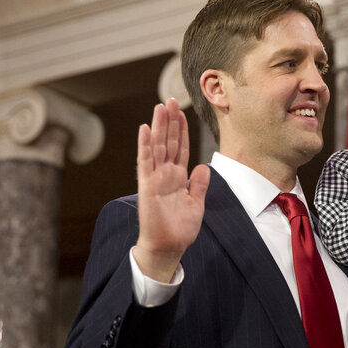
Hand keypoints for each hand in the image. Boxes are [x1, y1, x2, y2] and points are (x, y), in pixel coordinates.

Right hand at [133, 99, 210, 281]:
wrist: (168, 247)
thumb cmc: (180, 228)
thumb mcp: (196, 203)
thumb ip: (199, 185)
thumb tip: (203, 166)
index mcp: (178, 177)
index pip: (180, 148)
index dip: (181, 130)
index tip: (182, 112)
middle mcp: (166, 174)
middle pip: (168, 142)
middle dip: (170, 121)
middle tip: (170, 100)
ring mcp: (155, 178)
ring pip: (157, 146)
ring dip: (158, 126)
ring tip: (159, 107)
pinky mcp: (147, 186)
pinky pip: (145, 162)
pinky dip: (145, 146)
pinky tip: (144, 129)